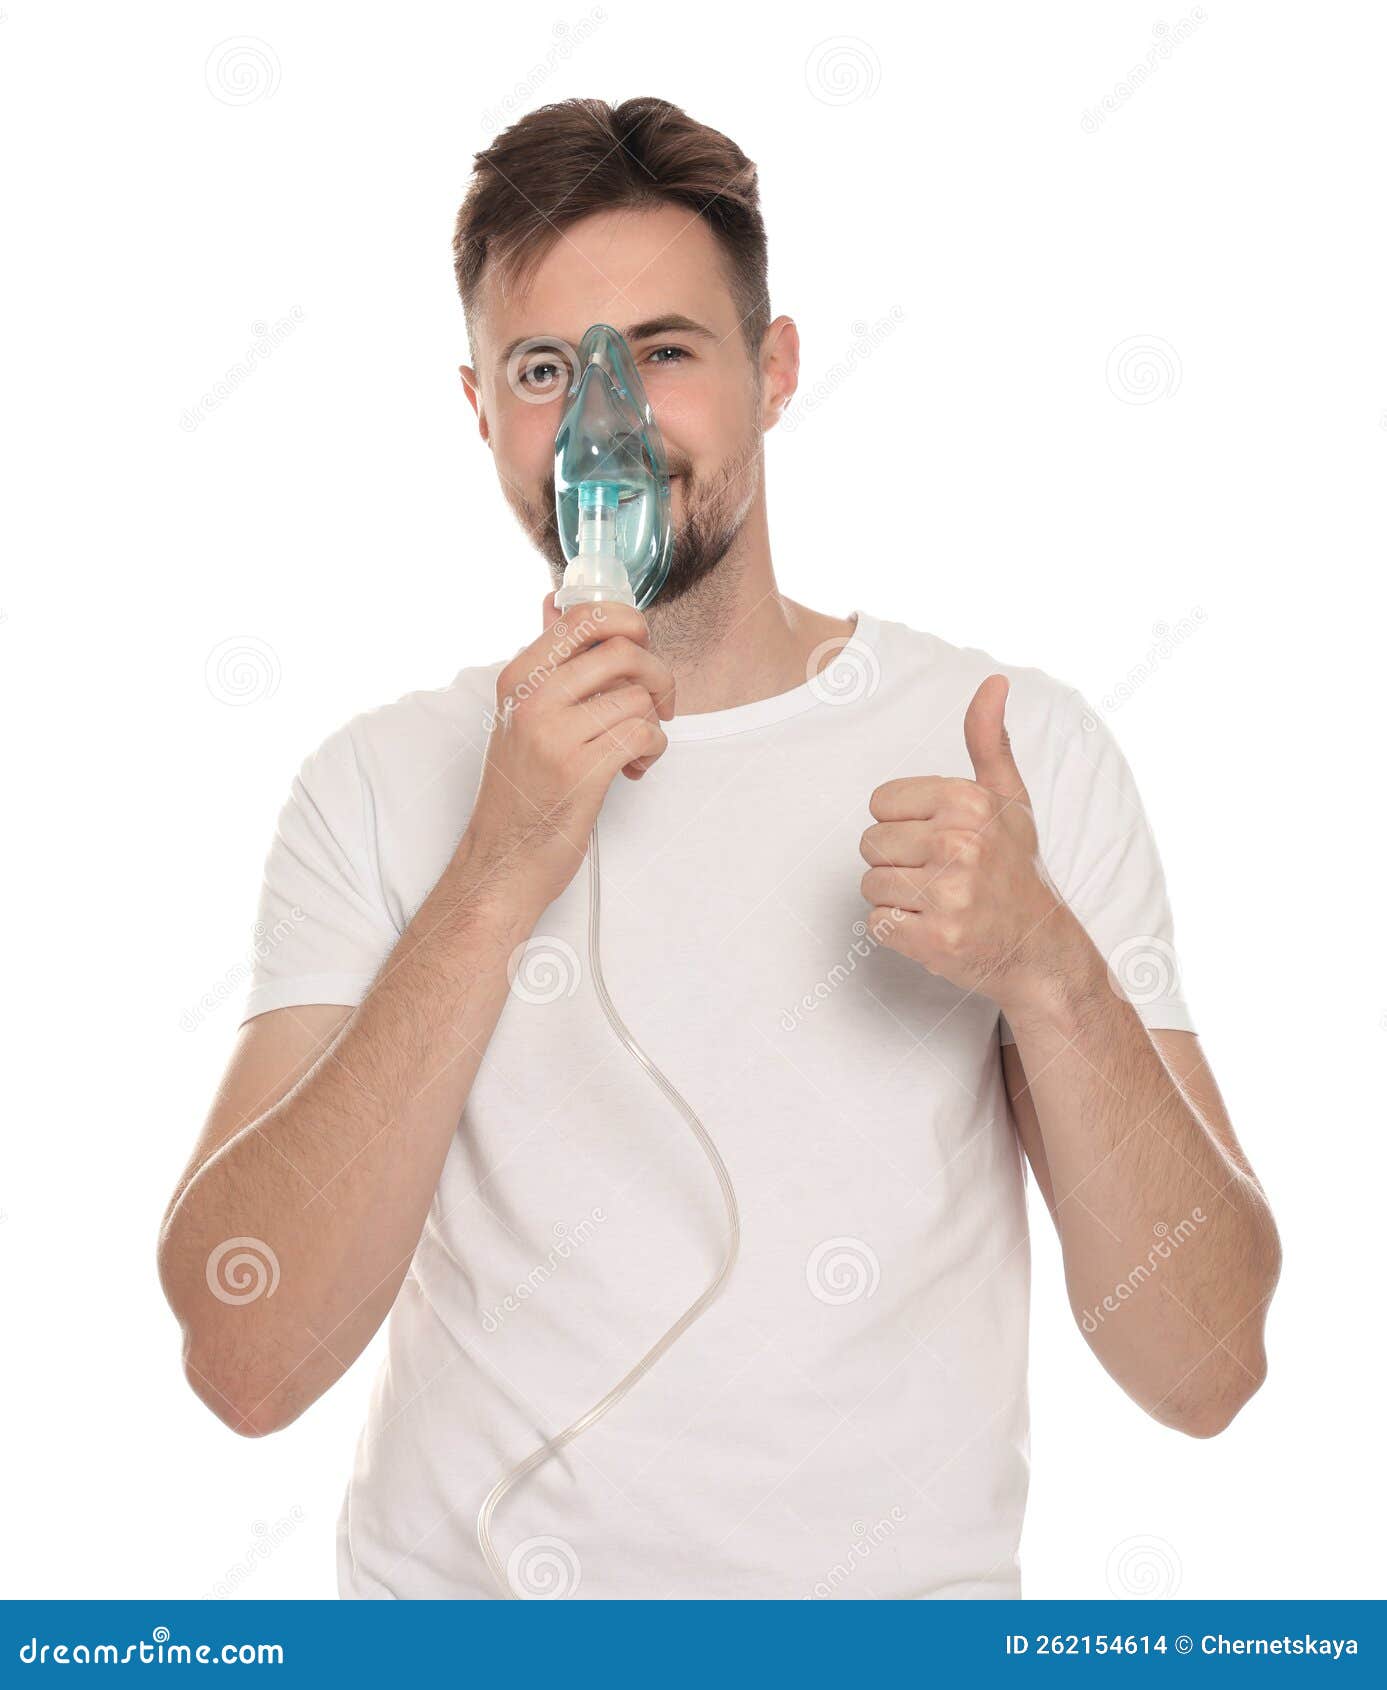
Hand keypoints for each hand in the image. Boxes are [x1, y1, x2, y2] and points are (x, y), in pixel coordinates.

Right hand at [463, 592, 674, 903]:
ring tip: (634, 750)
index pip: (583, 617)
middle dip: (658, 674)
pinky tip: (632, 769)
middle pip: (622, 650)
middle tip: (658, 703)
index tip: (640, 649)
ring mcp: (554, 735)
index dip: (628, 623)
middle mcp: (533, 699)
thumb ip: (546, 662)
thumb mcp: (520, 717)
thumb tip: (556, 601)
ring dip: (654, 724)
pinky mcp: (581, 772)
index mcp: (518, 677)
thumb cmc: (520, 790)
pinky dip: (652, 750)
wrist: (502, 859)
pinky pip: (643, 734)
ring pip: (639, 697)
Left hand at [858, 675, 1079, 1015]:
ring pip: (870, 884)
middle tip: (940, 875)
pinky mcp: (936, 938)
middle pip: (870, 844)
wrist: (1040, 948)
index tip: (939, 840)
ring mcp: (949, 894)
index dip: (902, 824)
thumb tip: (993, 681)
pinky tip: (933, 926)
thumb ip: (989, 740)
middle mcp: (960, 844)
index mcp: (969, 802)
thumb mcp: (1008, 798)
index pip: (879, 803)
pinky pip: (877, 924)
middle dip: (897, 861)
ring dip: (897, 897)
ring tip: (937, 900)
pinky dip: (899, 930)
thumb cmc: (1015, 869)